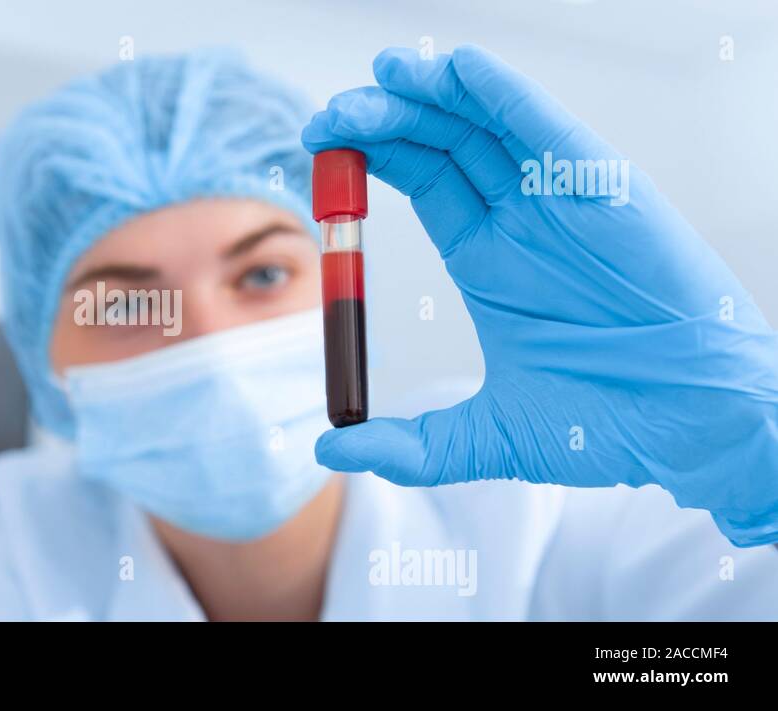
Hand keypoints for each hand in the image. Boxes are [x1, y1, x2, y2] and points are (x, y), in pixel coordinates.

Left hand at [302, 45, 777, 545]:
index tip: (317, 145)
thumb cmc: (607, 424)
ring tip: (380, 76)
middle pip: (441, 143)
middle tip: (328, 116)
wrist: (693, 426)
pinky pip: (543, 127)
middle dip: (384, 120)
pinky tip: (458, 70)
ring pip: (485, 122)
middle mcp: (521, 216)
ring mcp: (560, 197)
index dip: (370, 158)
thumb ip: (409, 445)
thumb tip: (328, 447)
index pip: (421, 181)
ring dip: (432, 93)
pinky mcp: (601, 189)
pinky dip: (501, 93)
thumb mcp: (486, 437)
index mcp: (489, 258)